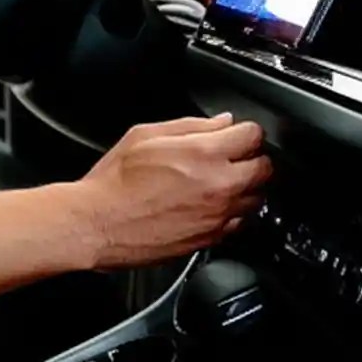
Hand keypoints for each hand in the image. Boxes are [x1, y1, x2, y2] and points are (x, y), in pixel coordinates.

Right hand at [75, 113, 271, 268]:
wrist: (97, 225)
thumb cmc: (114, 182)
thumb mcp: (147, 135)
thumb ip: (191, 126)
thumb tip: (220, 123)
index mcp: (204, 154)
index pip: (253, 135)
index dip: (246, 131)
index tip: (237, 134)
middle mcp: (218, 186)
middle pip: (264, 168)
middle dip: (252, 159)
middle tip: (234, 157)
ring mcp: (217, 216)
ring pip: (257, 199)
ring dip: (246, 188)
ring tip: (223, 182)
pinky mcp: (210, 239)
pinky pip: (240, 223)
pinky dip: (233, 213)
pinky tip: (212, 205)